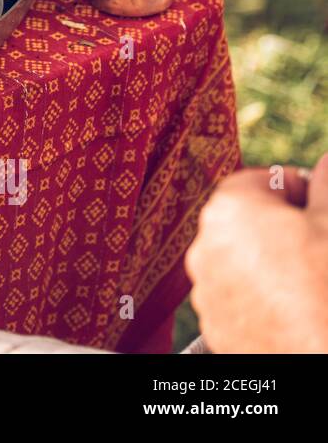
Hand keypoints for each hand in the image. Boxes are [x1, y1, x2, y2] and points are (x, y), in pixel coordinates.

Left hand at [185, 155, 327, 352]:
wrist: (319, 356)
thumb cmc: (327, 290)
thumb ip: (327, 185)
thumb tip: (325, 164)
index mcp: (229, 211)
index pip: (255, 181)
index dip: (292, 189)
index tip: (315, 203)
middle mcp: (204, 248)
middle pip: (243, 221)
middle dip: (279, 226)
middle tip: (315, 242)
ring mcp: (206, 290)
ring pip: (238, 260)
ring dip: (268, 261)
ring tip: (308, 279)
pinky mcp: (215, 325)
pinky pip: (235, 296)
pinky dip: (260, 295)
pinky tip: (294, 305)